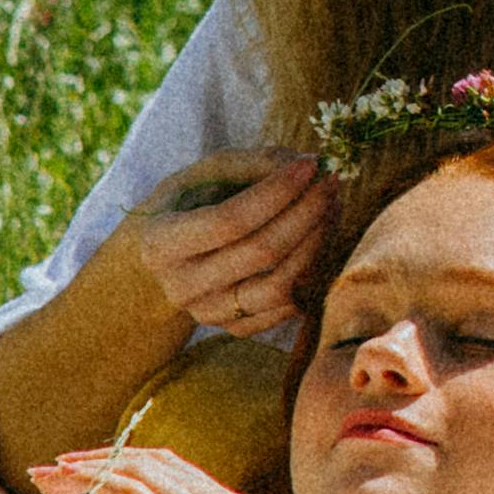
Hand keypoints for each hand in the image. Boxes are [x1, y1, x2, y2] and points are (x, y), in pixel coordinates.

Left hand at [28, 441, 364, 493]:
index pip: (169, 470)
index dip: (122, 464)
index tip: (81, 475)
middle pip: (148, 461)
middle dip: (95, 459)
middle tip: (48, 472)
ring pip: (138, 471)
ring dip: (87, 467)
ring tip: (45, 476)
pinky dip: (100, 482)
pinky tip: (72, 486)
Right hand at [119, 154, 335, 345]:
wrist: (164, 262)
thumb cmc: (186, 206)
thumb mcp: (200, 175)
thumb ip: (247, 164)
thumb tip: (305, 165)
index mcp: (160, 243)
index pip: (229, 221)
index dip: (275, 192)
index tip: (309, 164)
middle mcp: (182, 286)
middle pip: (261, 253)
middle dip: (305, 212)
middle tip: (330, 181)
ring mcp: (210, 313)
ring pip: (280, 285)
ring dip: (317, 242)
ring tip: (332, 206)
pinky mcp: (236, 329)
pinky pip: (288, 306)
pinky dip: (314, 269)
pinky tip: (322, 235)